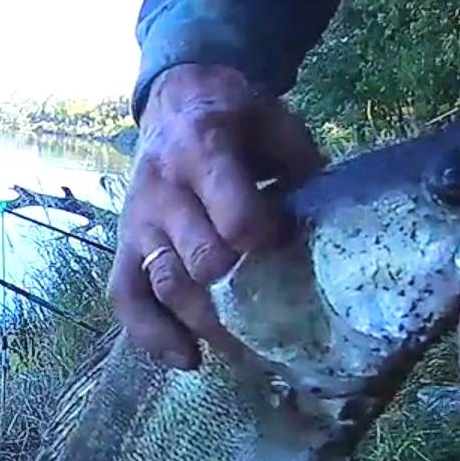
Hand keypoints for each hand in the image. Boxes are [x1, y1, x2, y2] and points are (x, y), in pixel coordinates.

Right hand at [111, 64, 325, 368]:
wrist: (177, 102)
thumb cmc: (236, 118)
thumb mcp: (277, 122)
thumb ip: (302, 166)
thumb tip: (334, 222)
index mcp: (205, 150)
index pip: (233, 214)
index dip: (264, 241)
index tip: (287, 247)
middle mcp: (164, 189)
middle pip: (199, 261)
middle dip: (240, 297)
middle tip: (281, 322)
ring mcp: (139, 221)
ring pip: (165, 286)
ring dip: (206, 326)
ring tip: (246, 355)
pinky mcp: (125, 244)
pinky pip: (125, 296)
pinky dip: (151, 334)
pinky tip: (188, 359)